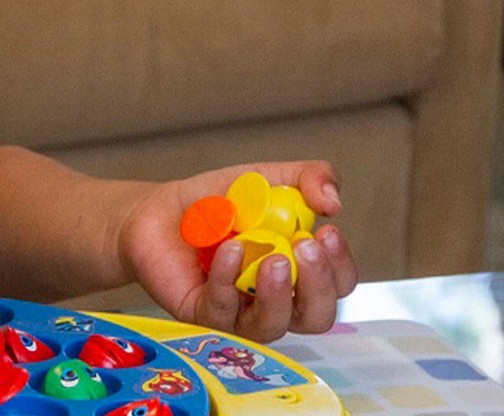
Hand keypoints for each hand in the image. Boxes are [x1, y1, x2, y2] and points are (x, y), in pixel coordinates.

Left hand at [117, 161, 357, 342]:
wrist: (163, 210)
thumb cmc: (219, 202)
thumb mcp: (269, 178)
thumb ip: (310, 178)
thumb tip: (333, 202)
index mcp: (300, 271)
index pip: (338, 285)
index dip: (340, 265)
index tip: (327, 232)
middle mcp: (276, 300)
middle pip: (316, 317)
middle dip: (318, 286)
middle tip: (303, 247)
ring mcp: (240, 314)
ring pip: (272, 326)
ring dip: (277, 293)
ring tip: (270, 258)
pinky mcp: (204, 317)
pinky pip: (224, 310)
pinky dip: (230, 278)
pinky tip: (229, 250)